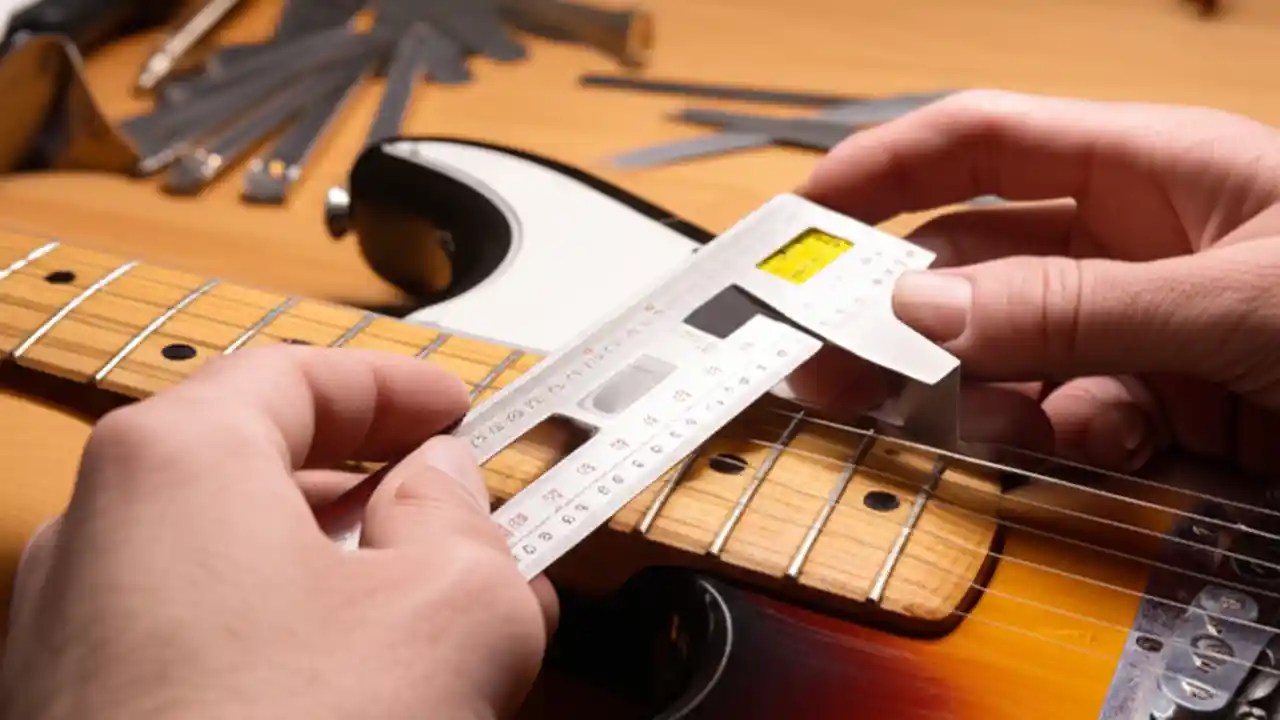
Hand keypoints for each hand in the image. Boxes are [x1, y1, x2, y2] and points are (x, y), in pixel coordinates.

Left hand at [1, 347, 556, 719]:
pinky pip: (203, 634)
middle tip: (458, 513)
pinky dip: (288, 637)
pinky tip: (362, 687)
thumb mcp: (453, 607)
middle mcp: (103, 533)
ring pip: (235, 557)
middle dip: (376, 488)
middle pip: (263, 465)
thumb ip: (468, 521)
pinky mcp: (86, 709)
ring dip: (340, 572)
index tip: (453, 408)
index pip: (301, 375)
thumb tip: (447, 492)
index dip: (398, 387)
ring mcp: (78, 630)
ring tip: (427, 613)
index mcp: (177, 462)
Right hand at [796, 90, 1279, 474]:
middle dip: (906, 317)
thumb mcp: (1236, 299)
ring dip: (986, 396)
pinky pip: (1074, 421)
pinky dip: (1069, 442)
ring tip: (983, 425)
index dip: (886, 169)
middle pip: (977, 267)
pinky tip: (1108, 447)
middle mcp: (1136, 245)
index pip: (983, 146)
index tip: (806, 216)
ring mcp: (1146, 329)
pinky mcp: (1169, 406)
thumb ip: (1077, 310)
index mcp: (1150, 170)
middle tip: (834, 365)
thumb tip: (925, 314)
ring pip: (1014, 357)